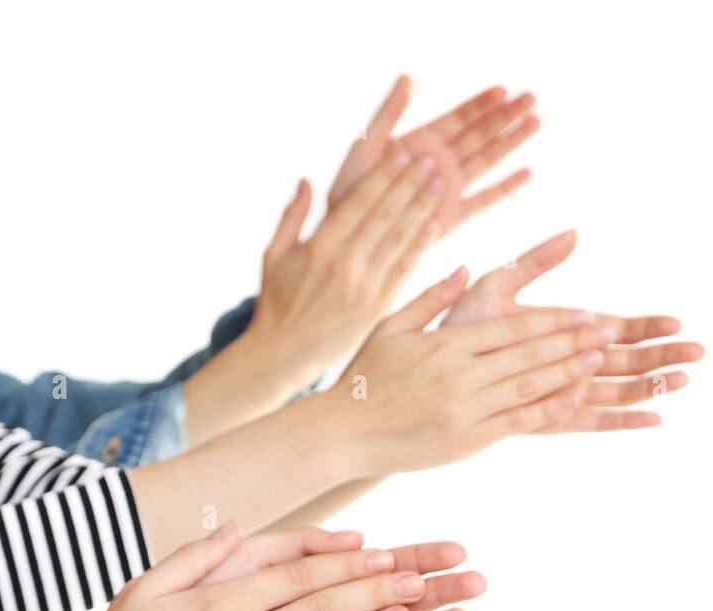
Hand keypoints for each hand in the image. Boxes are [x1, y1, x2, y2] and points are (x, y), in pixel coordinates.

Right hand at [247, 145, 449, 386]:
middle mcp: (346, 264)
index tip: (402, 153)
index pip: (360, 201)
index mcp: (320, 246)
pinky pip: (404, 271)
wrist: (283, 355)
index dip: (383, 174)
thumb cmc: (276, 304)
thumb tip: (307, 181)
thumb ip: (292, 216)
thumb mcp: (273, 255)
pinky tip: (433, 226)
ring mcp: (364, 287)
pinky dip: (420, 247)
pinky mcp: (377, 308)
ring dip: (421, 208)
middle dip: (409, 183)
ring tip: (439, 183)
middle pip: (385, 214)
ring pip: (399, 239)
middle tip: (430, 159)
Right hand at [323, 272, 608, 474]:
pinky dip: (546, 410)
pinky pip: (515, 423)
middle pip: (529, 353)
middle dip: (572, 342)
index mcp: (447, 342)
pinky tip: (572, 400)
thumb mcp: (391, 327)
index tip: (584, 315)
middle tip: (607, 332)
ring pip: (529, 386)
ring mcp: (465, 409)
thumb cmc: (363, 378)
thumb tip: (466, 270)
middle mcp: (461, 374)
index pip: (513, 328)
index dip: (554, 321)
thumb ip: (432, 298)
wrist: (342, 432)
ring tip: (599, 361)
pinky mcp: (465, 441)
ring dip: (568, 372)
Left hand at [330, 76, 538, 233]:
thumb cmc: (350, 191)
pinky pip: (483, 200)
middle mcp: (440, 163)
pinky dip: (504, 188)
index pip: (459, 118)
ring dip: (511, 142)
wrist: (350, 236)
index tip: (504, 90)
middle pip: (480, 134)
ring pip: (487, 161)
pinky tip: (525, 174)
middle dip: (506, 117)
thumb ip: (388, 114)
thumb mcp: (367, 146)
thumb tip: (407, 78)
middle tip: (533, 99)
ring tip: (536, 123)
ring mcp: (448, 190)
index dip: (481, 104)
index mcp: (422, 142)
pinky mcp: (451, 217)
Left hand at [445, 230, 704, 430]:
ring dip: (648, 387)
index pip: (613, 328)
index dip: (645, 326)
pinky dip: (617, 419)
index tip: (677, 322)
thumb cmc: (457, 328)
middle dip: (660, 357)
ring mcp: (554, 392)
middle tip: (698, 354)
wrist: (426, 370)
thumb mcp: (498, 286)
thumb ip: (536, 263)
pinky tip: (649, 420)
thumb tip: (575, 234)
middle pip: (623, 362)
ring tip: (682, 383)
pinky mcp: (541, 417)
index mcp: (559, 332)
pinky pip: (585, 421)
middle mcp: (562, 364)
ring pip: (612, 392)